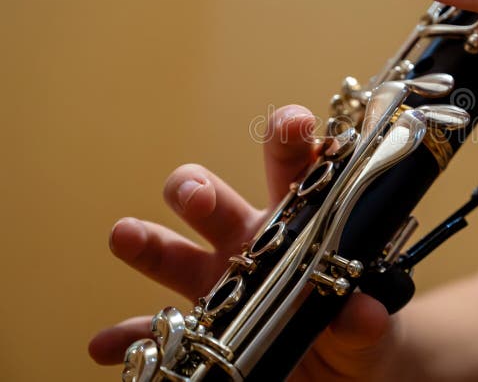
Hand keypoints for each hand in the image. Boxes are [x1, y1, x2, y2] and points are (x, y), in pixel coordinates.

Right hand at [89, 105, 399, 380]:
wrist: (341, 371)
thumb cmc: (356, 328)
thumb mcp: (366, 326)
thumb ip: (363, 318)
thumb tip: (363, 313)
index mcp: (300, 226)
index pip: (294, 170)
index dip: (291, 139)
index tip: (293, 123)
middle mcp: (251, 245)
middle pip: (216, 201)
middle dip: (199, 188)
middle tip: (196, 196)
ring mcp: (222, 286)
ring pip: (175, 254)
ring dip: (148, 242)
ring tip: (125, 235)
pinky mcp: (204, 334)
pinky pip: (159, 333)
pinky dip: (133, 338)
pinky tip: (109, 345)